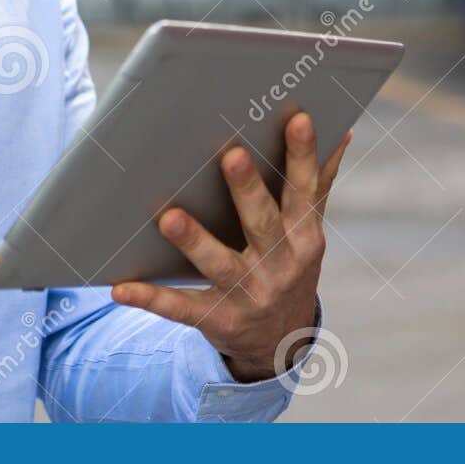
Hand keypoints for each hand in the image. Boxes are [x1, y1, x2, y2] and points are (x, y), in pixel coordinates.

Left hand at [112, 112, 350, 381]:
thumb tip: (342, 132)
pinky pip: (182, 308)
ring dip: (195, 241)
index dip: (302, 155)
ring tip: (169, 217)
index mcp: (303, 236)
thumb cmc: (288, 267)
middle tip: (232, 154)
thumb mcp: (308, 231)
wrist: (280, 345)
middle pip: (262, 223)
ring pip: (220, 264)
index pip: (304, 190)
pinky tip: (122, 288)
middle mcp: (280, 265)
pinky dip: (151, 299)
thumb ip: (318, 183)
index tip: (299, 118)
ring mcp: (250, 295)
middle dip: (248, 190)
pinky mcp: (218, 320)